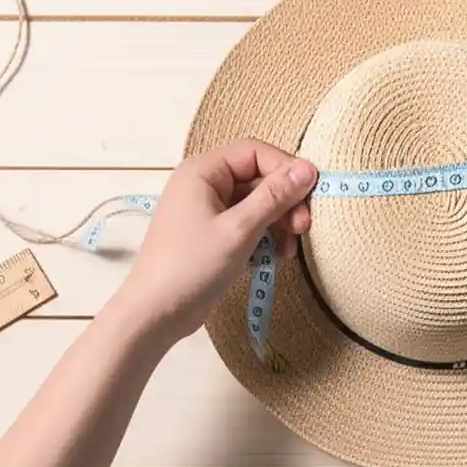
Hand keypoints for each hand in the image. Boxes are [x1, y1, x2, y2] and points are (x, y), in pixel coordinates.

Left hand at [114, 139, 316, 340]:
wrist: (156, 313)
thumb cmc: (192, 266)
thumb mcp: (239, 229)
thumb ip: (275, 196)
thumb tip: (308, 168)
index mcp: (203, 171)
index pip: (254, 152)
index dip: (285, 168)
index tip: (310, 193)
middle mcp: (205, 184)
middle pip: (258, 178)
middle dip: (284, 201)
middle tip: (303, 228)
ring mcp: (208, 210)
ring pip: (257, 203)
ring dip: (279, 222)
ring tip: (289, 250)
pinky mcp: (213, 234)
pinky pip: (248, 224)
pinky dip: (265, 236)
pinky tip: (275, 256)